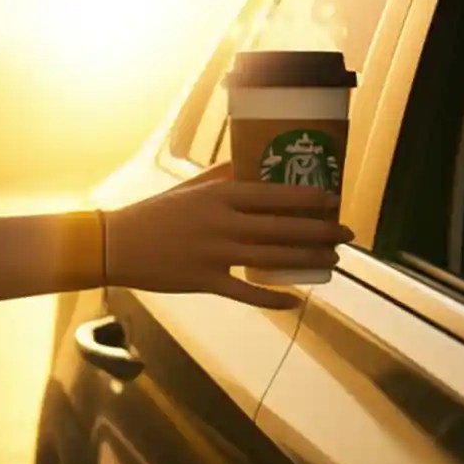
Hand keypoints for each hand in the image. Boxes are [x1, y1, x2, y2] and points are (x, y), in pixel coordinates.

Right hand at [103, 169, 352, 308]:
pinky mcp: (204, 282)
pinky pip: (245, 293)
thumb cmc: (156, 213)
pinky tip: (295, 300)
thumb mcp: (189, 187)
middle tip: (346, 234)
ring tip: (332, 260)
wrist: (118, 244)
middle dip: (320, 231)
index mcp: (220, 195)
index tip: (333, 200)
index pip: (274, 195)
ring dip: (307, 259)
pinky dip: (271, 298)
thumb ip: (221, 176)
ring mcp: (214, 254)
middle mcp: (222, 222)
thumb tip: (250, 163)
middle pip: (282, 227)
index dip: (308, 198)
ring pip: (273, 258)